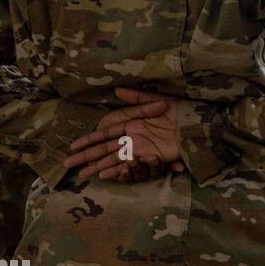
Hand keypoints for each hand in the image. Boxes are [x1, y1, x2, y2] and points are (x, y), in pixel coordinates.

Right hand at [64, 88, 181, 180]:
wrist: (196, 122)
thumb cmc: (178, 110)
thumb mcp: (157, 101)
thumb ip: (138, 98)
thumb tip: (117, 90)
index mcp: (130, 124)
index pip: (104, 134)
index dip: (89, 140)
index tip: (73, 147)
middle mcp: (132, 138)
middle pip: (104, 150)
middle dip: (87, 158)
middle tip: (68, 165)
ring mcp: (141, 149)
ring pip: (114, 160)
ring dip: (99, 167)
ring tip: (84, 174)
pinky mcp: (151, 157)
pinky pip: (132, 165)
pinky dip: (119, 170)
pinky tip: (106, 175)